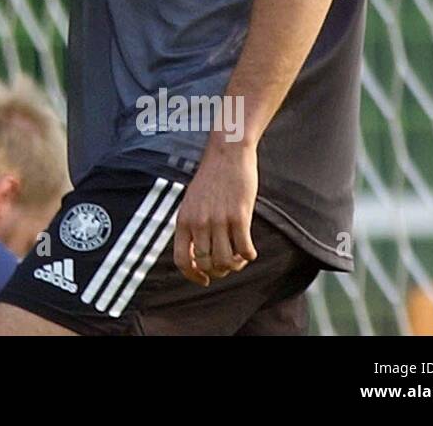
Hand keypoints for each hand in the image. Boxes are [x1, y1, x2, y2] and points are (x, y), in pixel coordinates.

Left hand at [172, 139, 258, 285]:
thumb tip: (199, 257)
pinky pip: (245, 250)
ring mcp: (218, 220)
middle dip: (219, 271)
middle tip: (229, 264)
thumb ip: (192, 226)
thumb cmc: (212, 179)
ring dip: (235, 265)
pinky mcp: (239, 216)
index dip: (193, 276)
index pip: (182, 260)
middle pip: (207, 265)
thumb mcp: (192, 202)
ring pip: (226, 261)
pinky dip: (249, 256)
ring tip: (240, 257)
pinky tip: (250, 250)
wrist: (227, 153)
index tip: (205, 280)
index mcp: (183, 220)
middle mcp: (198, 222)